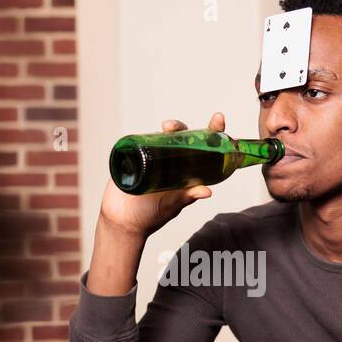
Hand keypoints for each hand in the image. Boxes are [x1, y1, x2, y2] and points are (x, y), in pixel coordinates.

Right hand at [98, 112, 224, 238]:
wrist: (123, 222)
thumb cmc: (151, 215)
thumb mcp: (173, 205)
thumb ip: (188, 197)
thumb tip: (207, 191)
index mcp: (186, 171)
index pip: (203, 148)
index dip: (212, 133)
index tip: (218, 119)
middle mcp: (171, 161)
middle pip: (182, 137)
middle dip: (183, 127)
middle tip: (180, 126)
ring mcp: (153, 158)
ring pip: (163, 137)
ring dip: (169, 129)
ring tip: (169, 128)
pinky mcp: (135, 158)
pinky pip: (143, 142)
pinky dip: (147, 136)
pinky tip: (151, 135)